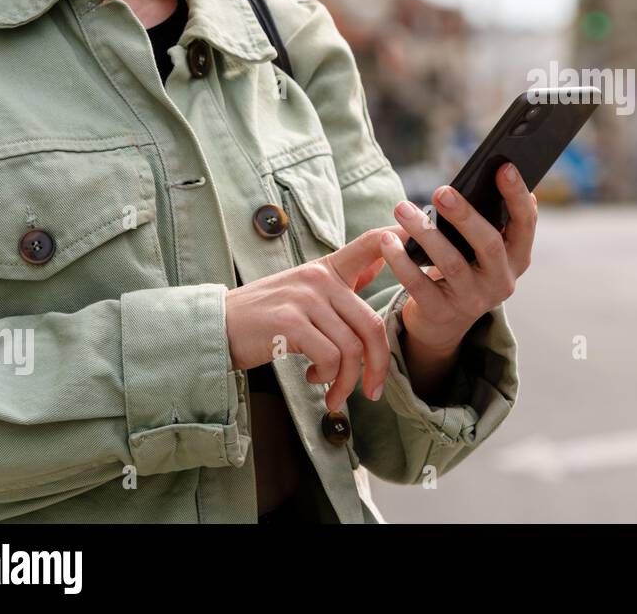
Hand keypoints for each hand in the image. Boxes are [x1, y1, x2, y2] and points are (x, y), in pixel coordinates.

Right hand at [224, 225, 410, 411]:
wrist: (215, 327)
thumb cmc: (264, 317)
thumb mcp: (303, 292)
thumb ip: (339, 285)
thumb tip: (375, 266)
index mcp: (326, 268)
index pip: (370, 244)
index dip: (398, 242)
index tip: (421, 247)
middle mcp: (318, 278)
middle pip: (370, 324)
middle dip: (378, 365)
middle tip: (372, 392)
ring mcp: (304, 298)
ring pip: (350, 348)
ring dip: (347, 381)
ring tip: (332, 394)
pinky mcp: (288, 321)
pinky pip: (328, 356)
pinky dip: (326, 377)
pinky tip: (313, 378)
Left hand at [381, 162, 536, 353]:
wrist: (443, 322)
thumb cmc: (465, 268)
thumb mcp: (483, 249)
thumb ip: (490, 220)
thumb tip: (492, 173)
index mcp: (517, 258)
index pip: (525, 224)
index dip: (517, 196)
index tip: (504, 167)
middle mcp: (501, 281)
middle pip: (489, 244)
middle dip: (465, 215)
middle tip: (441, 191)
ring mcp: (473, 300)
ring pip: (450, 263)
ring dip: (425, 232)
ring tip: (401, 208)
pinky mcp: (442, 313)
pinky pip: (419, 285)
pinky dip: (400, 261)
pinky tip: (386, 241)